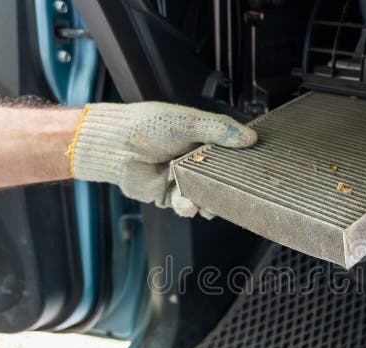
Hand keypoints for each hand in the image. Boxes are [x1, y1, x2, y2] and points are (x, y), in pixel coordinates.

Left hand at [67, 102, 255, 216]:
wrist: (114, 146)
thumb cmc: (146, 126)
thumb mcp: (188, 122)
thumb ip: (220, 130)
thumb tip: (251, 138)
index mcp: (204, 140)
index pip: (233, 153)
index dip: (242, 162)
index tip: (250, 169)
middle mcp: (196, 161)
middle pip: (223, 181)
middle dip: (226, 189)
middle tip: (229, 190)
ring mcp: (184, 180)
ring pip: (207, 199)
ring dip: (206, 201)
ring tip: (202, 195)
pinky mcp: (170, 196)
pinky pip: (187, 207)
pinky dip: (187, 205)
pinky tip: (182, 197)